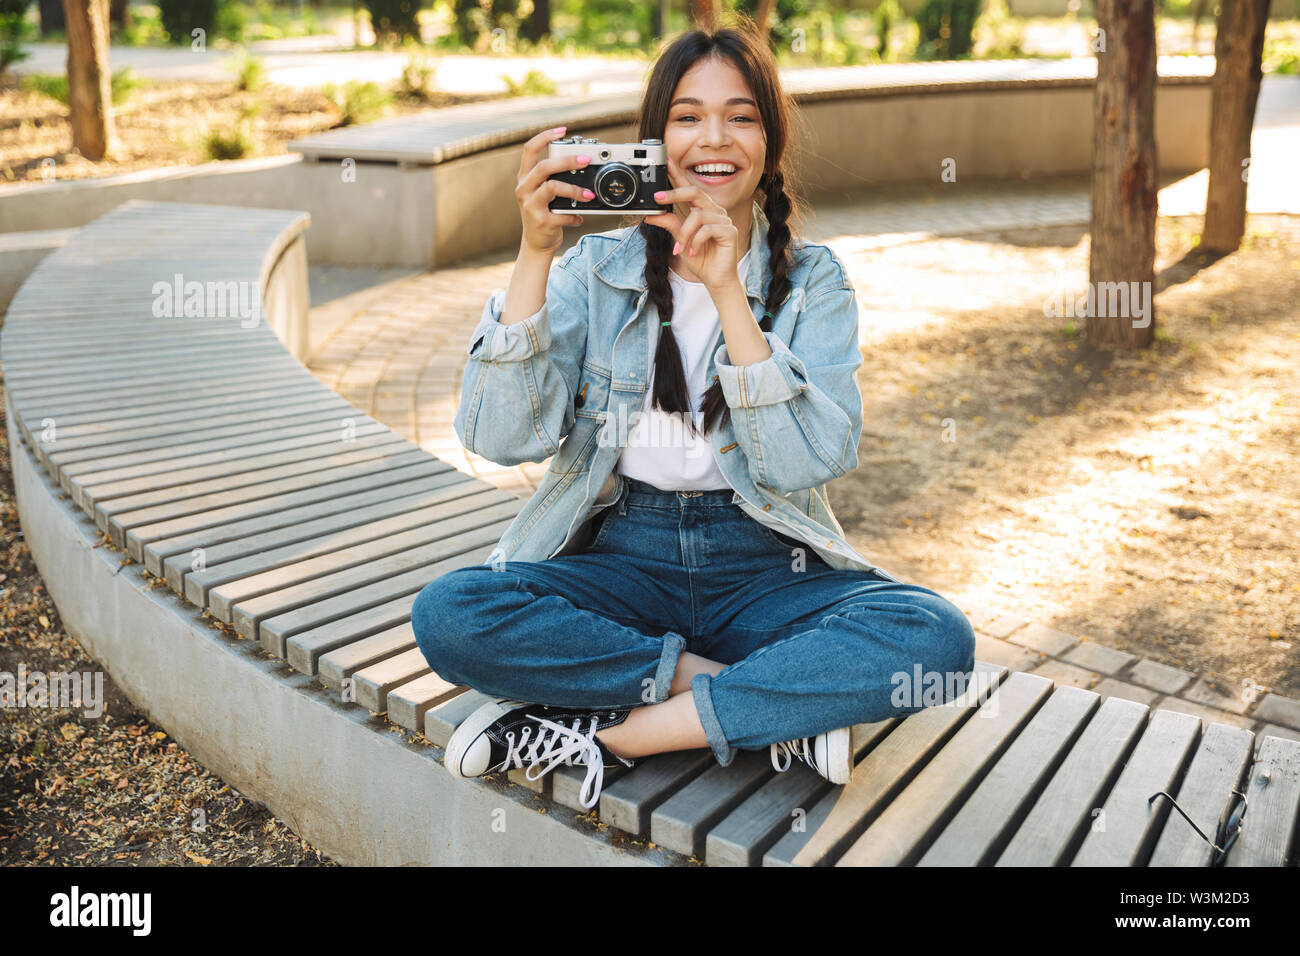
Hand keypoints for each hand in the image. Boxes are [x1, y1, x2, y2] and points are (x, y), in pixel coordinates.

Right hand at [515, 126, 595, 254]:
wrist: (536, 243)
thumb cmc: (543, 213)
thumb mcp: (542, 192)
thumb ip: (553, 178)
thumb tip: (581, 162)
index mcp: (525, 177)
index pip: (529, 149)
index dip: (545, 136)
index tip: (562, 130)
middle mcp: (524, 189)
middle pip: (544, 167)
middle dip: (567, 160)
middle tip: (585, 160)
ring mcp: (531, 206)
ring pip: (552, 188)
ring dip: (574, 189)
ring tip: (589, 194)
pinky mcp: (541, 222)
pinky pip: (562, 214)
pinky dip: (575, 216)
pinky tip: (579, 218)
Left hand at [643, 156, 741, 292]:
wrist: (715, 279)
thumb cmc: (701, 259)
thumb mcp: (680, 240)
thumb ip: (669, 225)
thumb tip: (651, 215)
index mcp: (701, 210)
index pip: (688, 188)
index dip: (678, 173)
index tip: (665, 161)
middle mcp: (713, 211)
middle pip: (695, 192)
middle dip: (675, 193)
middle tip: (658, 198)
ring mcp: (723, 220)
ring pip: (698, 215)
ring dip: (685, 234)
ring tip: (681, 249)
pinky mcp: (729, 231)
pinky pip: (707, 229)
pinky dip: (695, 242)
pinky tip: (693, 252)